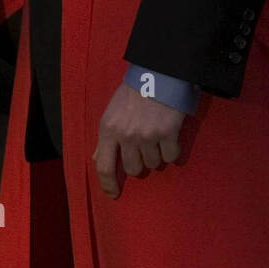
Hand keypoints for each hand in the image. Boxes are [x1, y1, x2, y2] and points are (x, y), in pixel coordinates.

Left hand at [92, 82, 184, 197]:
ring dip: (156, 155)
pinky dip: (172, 151)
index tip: (114, 195)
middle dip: (138, 164)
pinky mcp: (167, 133)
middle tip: (143, 150)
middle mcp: (126, 135)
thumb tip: (97, 159)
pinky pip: (171, 157)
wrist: (158, 72)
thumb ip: (106, 137)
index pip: (103, 166)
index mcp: (108, 128)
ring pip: (153, 164)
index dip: (108, 185)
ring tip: (156, 136)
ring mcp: (147, 135)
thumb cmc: (133, 92)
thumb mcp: (112, 111)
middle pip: (132, 169)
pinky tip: (170, 136)